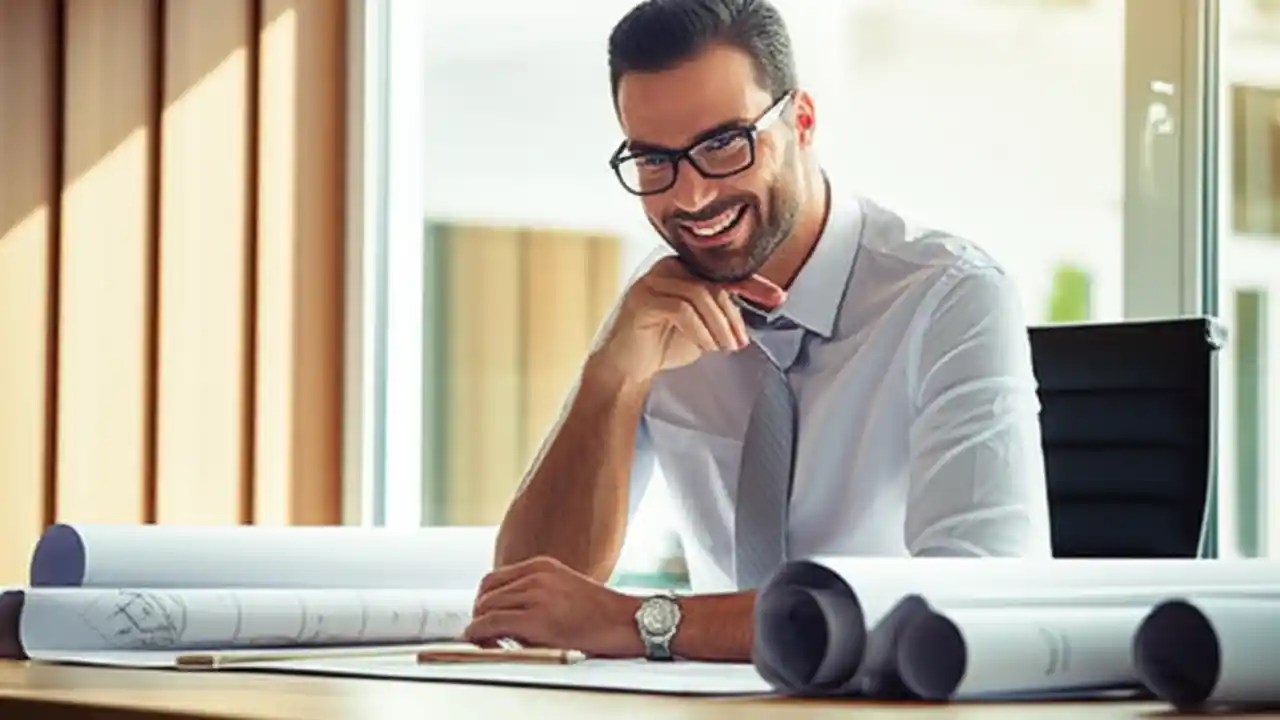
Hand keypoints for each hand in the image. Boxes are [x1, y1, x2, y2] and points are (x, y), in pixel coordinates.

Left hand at [465, 556, 642, 657]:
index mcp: (542, 565)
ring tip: (487, 641)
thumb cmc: (601, 613)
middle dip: (479, 613)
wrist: (627, 621)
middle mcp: (536, 575)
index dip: (484, 600)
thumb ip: (536, 593)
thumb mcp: (564, 589)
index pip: (495, 578)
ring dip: (479, 625)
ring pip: (485, 607)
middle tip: (483, 633)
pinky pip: (491, 623)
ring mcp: (536, 595)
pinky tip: (486, 643)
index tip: (485, 616)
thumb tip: (508, 614)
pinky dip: (479, 634)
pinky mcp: (536, 619)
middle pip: (486, 591)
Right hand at [589, 257, 785, 383]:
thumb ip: (723, 310)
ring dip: (719, 325)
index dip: (753, 284)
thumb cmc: (663, 345)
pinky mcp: (641, 299)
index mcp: (684, 268)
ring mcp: (651, 281)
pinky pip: (681, 309)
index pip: (723, 272)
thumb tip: (760, 302)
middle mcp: (666, 267)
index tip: (778, 298)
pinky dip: (699, 330)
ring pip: (699, 295)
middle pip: (713, 284)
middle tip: (740, 343)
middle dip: (733, 316)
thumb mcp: (703, 325)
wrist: (626, 369)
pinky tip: (705, 347)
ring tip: (724, 347)